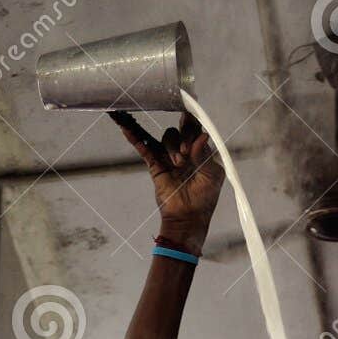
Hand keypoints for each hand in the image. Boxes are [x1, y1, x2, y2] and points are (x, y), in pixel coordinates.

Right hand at [110, 110, 223, 250]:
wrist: (187, 219)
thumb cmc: (203, 200)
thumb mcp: (211, 176)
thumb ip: (205, 155)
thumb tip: (203, 135)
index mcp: (200, 152)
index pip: (195, 129)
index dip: (193, 125)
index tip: (190, 119)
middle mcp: (184, 152)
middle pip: (181, 130)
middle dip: (184, 137)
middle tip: (185, 152)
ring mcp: (169, 158)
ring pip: (167, 138)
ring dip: (172, 146)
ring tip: (178, 164)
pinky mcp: (155, 166)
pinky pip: (144, 148)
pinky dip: (135, 137)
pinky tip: (125, 126)